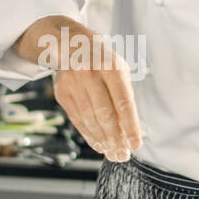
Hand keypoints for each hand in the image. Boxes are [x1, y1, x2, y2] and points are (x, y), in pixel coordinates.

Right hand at [46, 23, 141, 162]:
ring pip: (89, 120)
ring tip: (113, 154)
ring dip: (103, 141)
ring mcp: (73, 83)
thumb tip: (129, 130)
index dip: (130, 126)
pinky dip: (89, 135)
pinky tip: (99, 145)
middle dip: (116, 139)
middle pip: (104, 114)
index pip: (123, 102)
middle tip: (124, 155)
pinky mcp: (62, 92)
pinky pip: (77, 119)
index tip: (136, 144)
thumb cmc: (103, 60)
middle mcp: (90, 73)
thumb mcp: (119, 69)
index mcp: (111, 66)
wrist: (71, 43)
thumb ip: (124, 96)